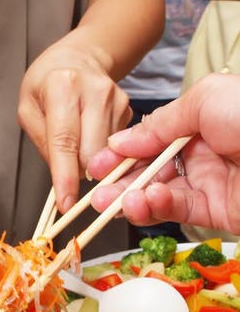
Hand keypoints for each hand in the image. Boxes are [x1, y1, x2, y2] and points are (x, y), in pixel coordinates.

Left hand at [18, 39, 130, 211]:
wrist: (79, 58)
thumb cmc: (47, 83)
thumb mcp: (28, 108)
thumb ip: (43, 142)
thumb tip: (62, 176)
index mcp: (63, 86)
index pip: (65, 141)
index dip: (66, 176)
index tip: (66, 203)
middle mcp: (96, 91)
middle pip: (93, 153)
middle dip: (80, 174)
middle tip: (67, 181)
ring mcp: (117, 99)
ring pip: (108, 154)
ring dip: (91, 164)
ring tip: (77, 151)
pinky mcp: (129, 110)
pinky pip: (117, 147)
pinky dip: (102, 153)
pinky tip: (90, 139)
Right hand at [88, 73, 239, 235]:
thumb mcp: (205, 99)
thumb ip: (160, 123)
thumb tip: (124, 141)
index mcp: (200, 122)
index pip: (150, 140)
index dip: (122, 152)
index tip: (98, 164)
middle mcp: (202, 153)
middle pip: (149, 170)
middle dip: (120, 180)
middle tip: (96, 193)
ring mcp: (208, 183)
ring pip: (158, 193)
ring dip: (131, 198)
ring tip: (111, 202)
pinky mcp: (216, 211)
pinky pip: (177, 210)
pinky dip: (156, 207)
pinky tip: (144, 201)